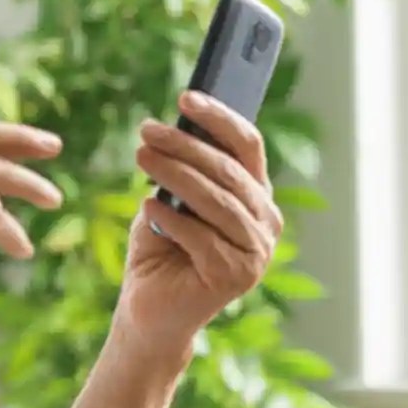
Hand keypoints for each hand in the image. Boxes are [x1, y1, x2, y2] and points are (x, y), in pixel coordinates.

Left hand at [117, 91, 282, 366]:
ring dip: (175, 174)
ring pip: (216, 201)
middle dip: (185, 145)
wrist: (148, 309)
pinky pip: (201, 236)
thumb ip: (181, 170)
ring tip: (141, 156)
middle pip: (229, 171)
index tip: (185, 97)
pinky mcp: (236, 276)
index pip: (248, 147)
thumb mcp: (168, 199)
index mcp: (255, 197)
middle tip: (145, 130)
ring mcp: (256, 253)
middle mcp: (266, 223)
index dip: (219, 118)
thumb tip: (174, 127)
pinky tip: (148, 207)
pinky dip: (171, 218)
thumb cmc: (160, 249)